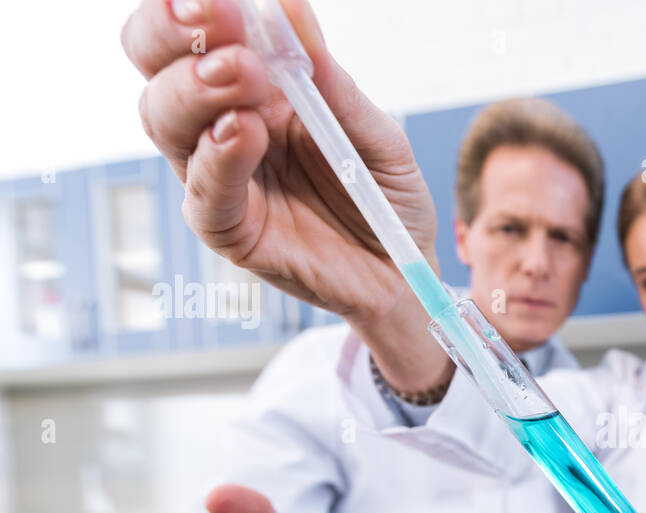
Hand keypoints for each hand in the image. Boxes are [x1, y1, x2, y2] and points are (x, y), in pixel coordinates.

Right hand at [121, 0, 448, 392]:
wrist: (406, 274)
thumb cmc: (387, 199)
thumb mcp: (378, 136)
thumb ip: (335, 85)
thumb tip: (292, 9)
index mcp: (256, 93)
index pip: (193, 36)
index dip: (186, 9)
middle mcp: (224, 128)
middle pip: (159, 71)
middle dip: (176, 37)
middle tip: (219, 19)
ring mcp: (222, 179)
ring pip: (167, 123)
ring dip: (197, 89)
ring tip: (244, 73)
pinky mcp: (233, 230)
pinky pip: (205, 194)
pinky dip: (218, 158)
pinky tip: (242, 131)